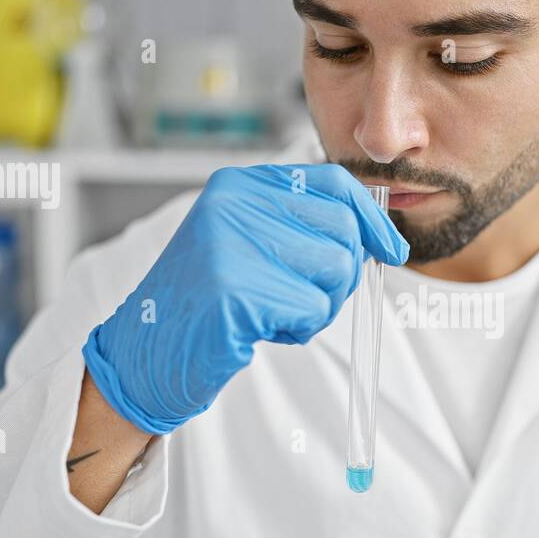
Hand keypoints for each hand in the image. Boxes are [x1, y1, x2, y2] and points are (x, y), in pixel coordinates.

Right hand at [82, 164, 407, 434]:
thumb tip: (378, 236)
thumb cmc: (209, 303)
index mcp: (240, 185)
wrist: (145, 354)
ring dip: (318, 306)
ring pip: (335, 271)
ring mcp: (230, 243)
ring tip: (273, 312)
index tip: (393, 250)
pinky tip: (259, 329)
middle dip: (341, 276)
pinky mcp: (234, 290)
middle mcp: (232, 203)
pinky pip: (311, 310)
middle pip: (343, 231)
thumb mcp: (251, 245)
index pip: (333, 183)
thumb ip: (302, 228)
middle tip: (303, 299)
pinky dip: (297, 329)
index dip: (372, 218)